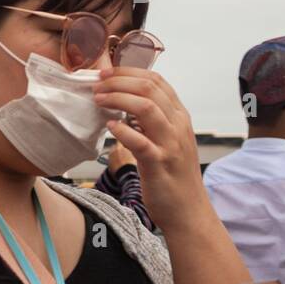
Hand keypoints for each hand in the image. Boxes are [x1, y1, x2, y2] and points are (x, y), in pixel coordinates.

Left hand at [92, 68, 207, 232]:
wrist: (188, 211)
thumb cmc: (171, 175)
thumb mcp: (165, 140)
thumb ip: (150, 122)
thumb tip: (124, 104)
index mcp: (179, 117)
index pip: (157, 82)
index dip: (129, 72)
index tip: (105, 72)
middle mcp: (178, 126)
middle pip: (150, 89)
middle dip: (119, 81)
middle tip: (97, 84)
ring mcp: (171, 144)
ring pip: (147, 108)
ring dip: (118, 99)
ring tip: (98, 100)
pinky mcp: (160, 164)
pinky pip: (141, 142)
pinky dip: (123, 131)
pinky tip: (110, 127)